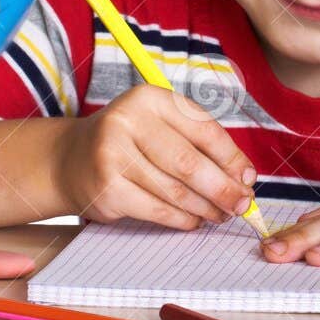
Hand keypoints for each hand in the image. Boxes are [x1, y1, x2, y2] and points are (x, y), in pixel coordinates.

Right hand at [56, 86, 256, 229]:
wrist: (71, 160)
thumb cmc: (131, 142)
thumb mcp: (162, 127)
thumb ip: (200, 145)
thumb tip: (243, 176)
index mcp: (150, 98)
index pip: (203, 129)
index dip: (232, 158)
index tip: (248, 178)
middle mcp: (127, 121)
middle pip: (189, 163)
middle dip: (222, 189)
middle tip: (241, 205)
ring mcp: (112, 155)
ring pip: (174, 191)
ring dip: (205, 208)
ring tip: (220, 214)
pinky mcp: (106, 189)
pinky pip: (157, 210)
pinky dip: (182, 219)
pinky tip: (193, 220)